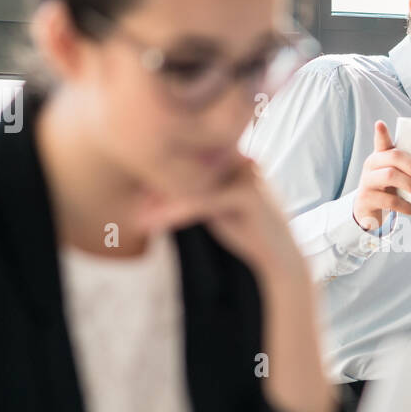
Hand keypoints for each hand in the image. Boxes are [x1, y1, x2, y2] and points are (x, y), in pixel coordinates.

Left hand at [134, 154, 305, 285]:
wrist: (279, 257)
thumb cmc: (246, 230)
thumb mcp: (214, 206)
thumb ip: (192, 191)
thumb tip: (152, 189)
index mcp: (233, 155)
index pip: (190, 157)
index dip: (161, 173)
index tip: (137, 193)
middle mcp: (240, 158)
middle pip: (188, 167)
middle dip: (157, 186)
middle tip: (131, 205)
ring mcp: (245, 173)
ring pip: (192, 184)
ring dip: (161, 202)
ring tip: (137, 219)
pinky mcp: (247, 194)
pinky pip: (202, 201)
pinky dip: (175, 213)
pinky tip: (153, 225)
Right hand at [352, 120, 410, 231]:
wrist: (369, 211)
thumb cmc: (389, 188)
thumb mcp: (397, 174)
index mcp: (381, 156)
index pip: (381, 141)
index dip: (382, 133)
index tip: (381, 124)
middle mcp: (372, 165)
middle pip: (394, 157)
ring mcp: (367, 181)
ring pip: (391, 176)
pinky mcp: (367, 199)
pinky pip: (389, 200)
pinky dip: (407, 206)